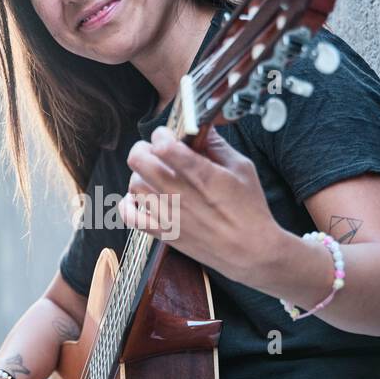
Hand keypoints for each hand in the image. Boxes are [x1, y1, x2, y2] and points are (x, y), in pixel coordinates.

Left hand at [121, 126, 281, 282]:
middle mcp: (180, 195)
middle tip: (156, 152)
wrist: (251, 252)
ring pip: (134, 185)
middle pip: (139, 161)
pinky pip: (131, 216)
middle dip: (144, 148)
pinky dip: (128, 204)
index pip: (163, 146)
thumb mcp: (242, 168)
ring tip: (154, 175)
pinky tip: (138, 197)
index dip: (162, 134)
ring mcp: (169, 216)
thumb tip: (200, 127)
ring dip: (140, 174)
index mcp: (202, 175)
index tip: (169, 135)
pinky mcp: (165, 233)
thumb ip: (217, 145)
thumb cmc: (250, 209)